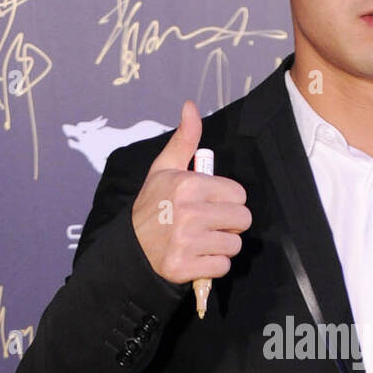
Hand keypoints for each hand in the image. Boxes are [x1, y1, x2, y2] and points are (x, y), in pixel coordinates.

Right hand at [131, 99, 251, 284]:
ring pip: (234, 245)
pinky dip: (213, 265)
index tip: (211, 204)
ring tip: (202, 240)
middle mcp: (189, 212)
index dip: (228, 201)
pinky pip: (222, 267)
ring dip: (222, 245)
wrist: (129, 247)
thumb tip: (191, 105)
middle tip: (209, 224)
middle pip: (243, 220)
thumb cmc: (153, 206)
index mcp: (188, 185)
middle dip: (230, 224)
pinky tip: (197, 257)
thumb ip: (185, 139)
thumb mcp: (165, 168)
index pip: (239, 195)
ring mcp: (186, 241)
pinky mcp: (184, 267)